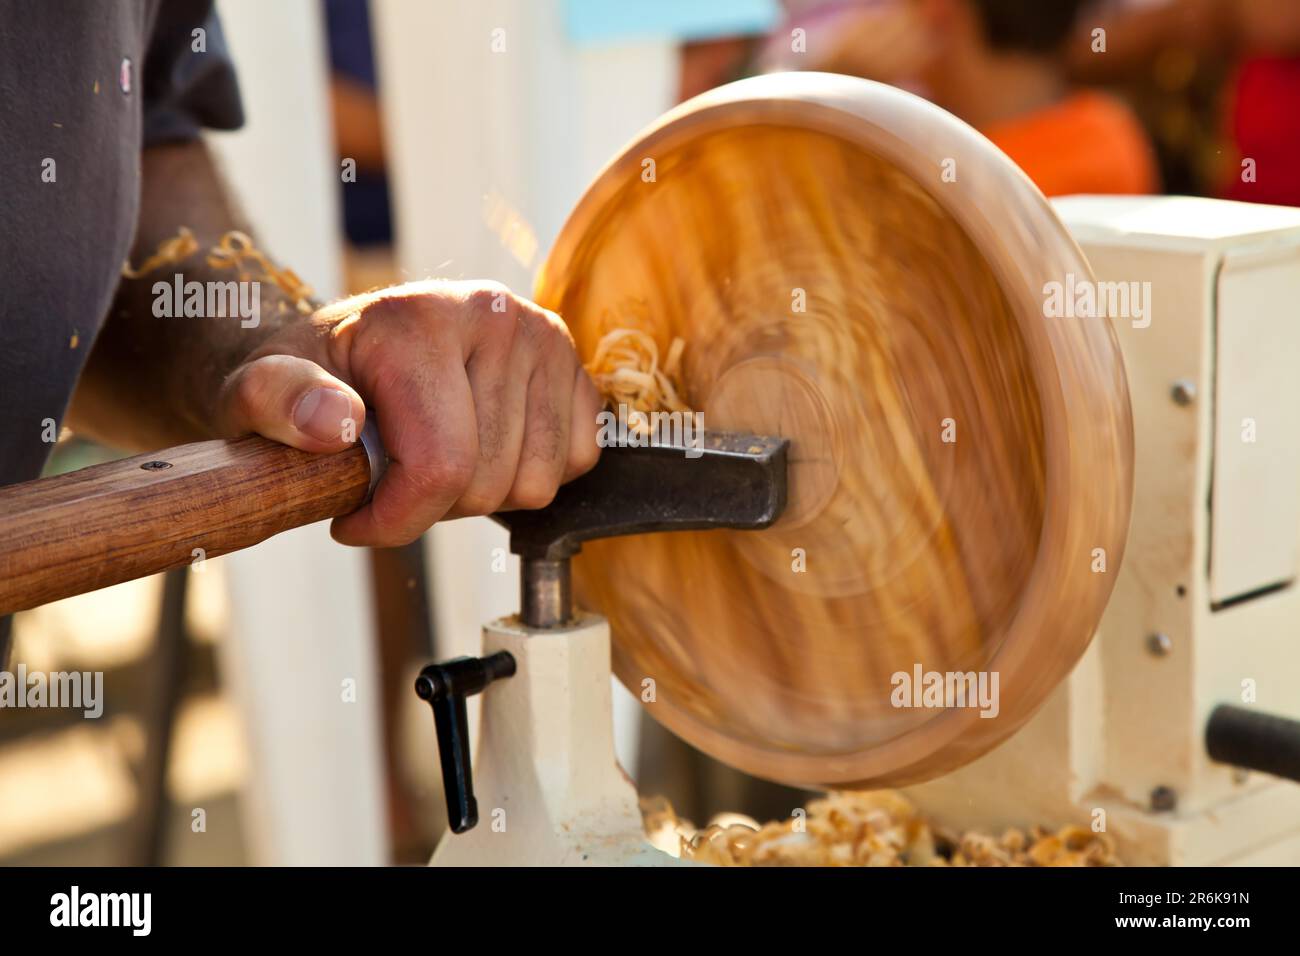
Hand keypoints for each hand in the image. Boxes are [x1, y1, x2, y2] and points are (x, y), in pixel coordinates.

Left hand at [213, 280, 602, 546]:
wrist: (354, 345)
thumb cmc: (310, 377)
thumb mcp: (260, 388)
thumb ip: (277, 402)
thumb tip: (335, 425)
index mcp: (419, 320)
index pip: (441, 465)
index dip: (396, 520)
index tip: (354, 520)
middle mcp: (493, 315)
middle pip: (487, 482)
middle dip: (434, 505)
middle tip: (396, 476)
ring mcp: (543, 335)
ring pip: (535, 484)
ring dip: (483, 494)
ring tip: (437, 458)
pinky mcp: (573, 362)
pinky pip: (575, 462)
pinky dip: (528, 473)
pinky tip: (484, 445)